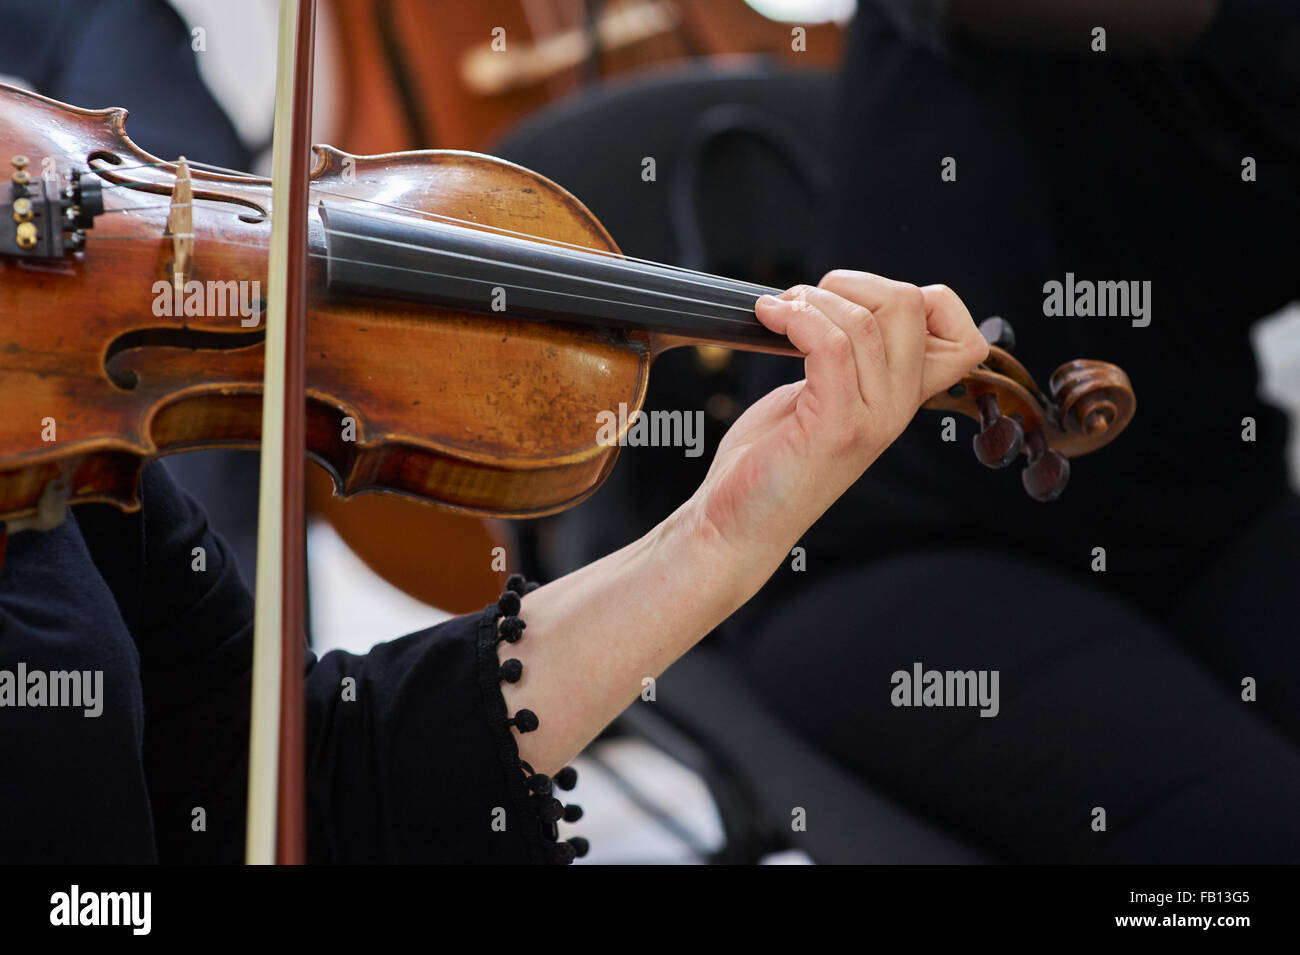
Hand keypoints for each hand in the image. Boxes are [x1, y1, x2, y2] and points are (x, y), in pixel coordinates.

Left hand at [506, 271, 986, 775]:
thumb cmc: (770, 460)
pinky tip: (766, 317)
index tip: (860, 303)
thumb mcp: (825, 399)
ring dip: (810, 300)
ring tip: (777, 313)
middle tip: (805, 303)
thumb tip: (849, 301)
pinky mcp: (831, 427)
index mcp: (903, 401)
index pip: (967, 338)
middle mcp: (897, 410)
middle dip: (851, 285)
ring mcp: (869, 420)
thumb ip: (851, 360)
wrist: (736, 526)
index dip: (926, 300)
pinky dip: (794, 317)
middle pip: (911, 306)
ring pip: (864, 321)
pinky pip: (829, 344)